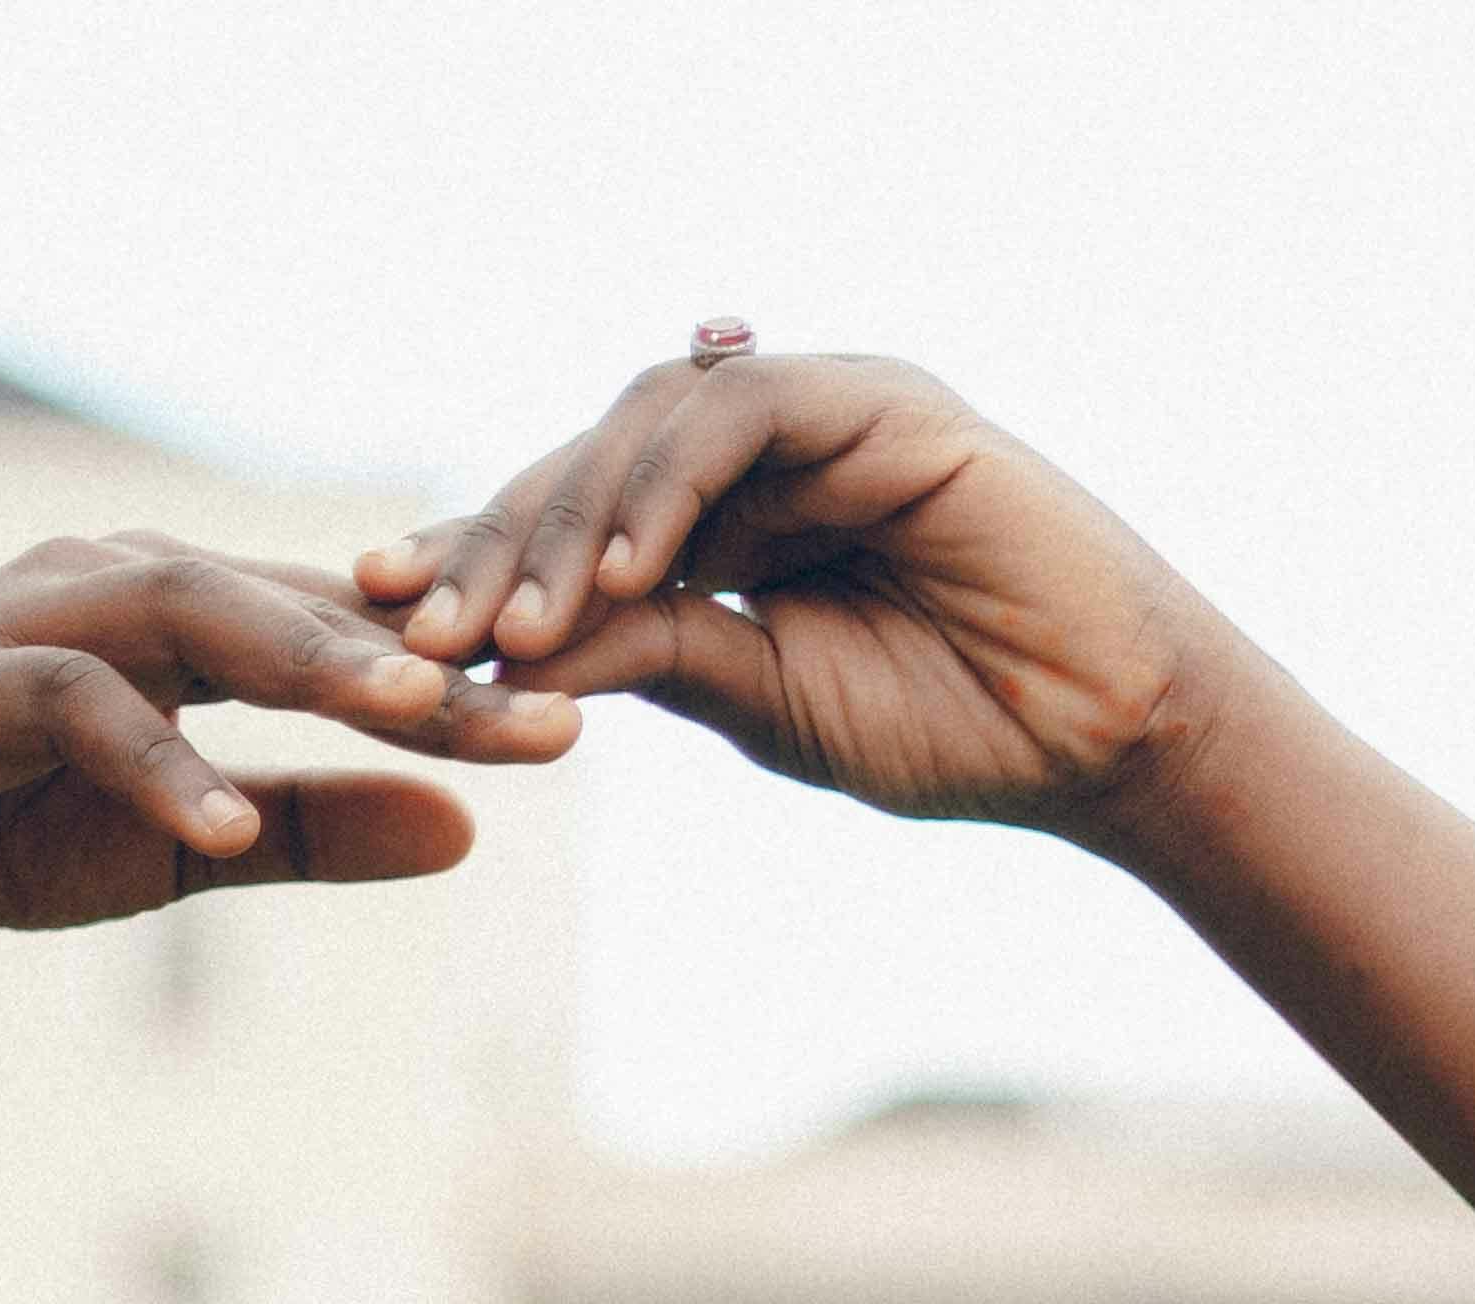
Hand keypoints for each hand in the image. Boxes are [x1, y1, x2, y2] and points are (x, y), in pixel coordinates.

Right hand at [0, 534, 577, 976]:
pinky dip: (157, 765)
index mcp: (188, 613)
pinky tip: (226, 828)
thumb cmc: (18, 834)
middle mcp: (120, 581)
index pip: (347, 637)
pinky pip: (78, 707)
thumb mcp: (202, 849)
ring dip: (304, 664)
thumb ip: (321, 831)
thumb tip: (468, 832)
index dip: (461, 680)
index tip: (581, 728)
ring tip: (406, 719)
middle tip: (540, 709)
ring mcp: (38, 616)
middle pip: (295, 608)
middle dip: (420, 660)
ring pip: (194, 616)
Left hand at [359, 356, 1223, 832]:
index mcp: (725, 531)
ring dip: (567, 522)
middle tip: (412, 625)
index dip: (475, 563)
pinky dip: (670, 480)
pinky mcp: (870, 396)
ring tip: (512, 626)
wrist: (1096, 735)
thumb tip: (503, 661)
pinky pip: (739, 410)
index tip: (379, 623)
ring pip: (645, 424)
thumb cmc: (950, 728)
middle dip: (492, 545)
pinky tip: (628, 572)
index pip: (576, 526)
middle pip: (588, 463)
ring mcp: (813, 416)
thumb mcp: (761, 703)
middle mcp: (758, 459)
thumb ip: (651, 657)